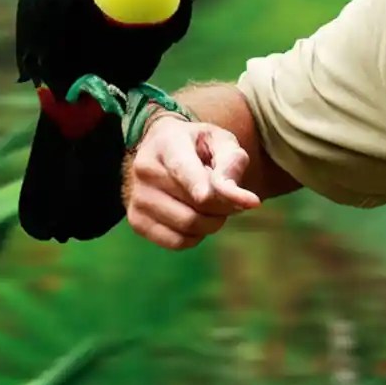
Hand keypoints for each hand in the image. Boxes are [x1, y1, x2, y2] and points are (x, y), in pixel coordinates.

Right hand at [124, 114, 261, 249]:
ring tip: (211, 205)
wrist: (162, 148)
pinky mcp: (136, 221)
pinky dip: (195, 236)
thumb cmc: (199, 145)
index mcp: (167, 143)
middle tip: (229, 196)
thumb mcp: (221, 142)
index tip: (212, 197)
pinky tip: (196, 218)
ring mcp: (137, 197)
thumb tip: (248, 202)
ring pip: (188, 225)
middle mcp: (145, 169)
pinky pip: (176, 242)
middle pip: (197, 203)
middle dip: (224, 205)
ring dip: (213, 222)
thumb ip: (233, 165)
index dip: (199, 186)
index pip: (183, 169)